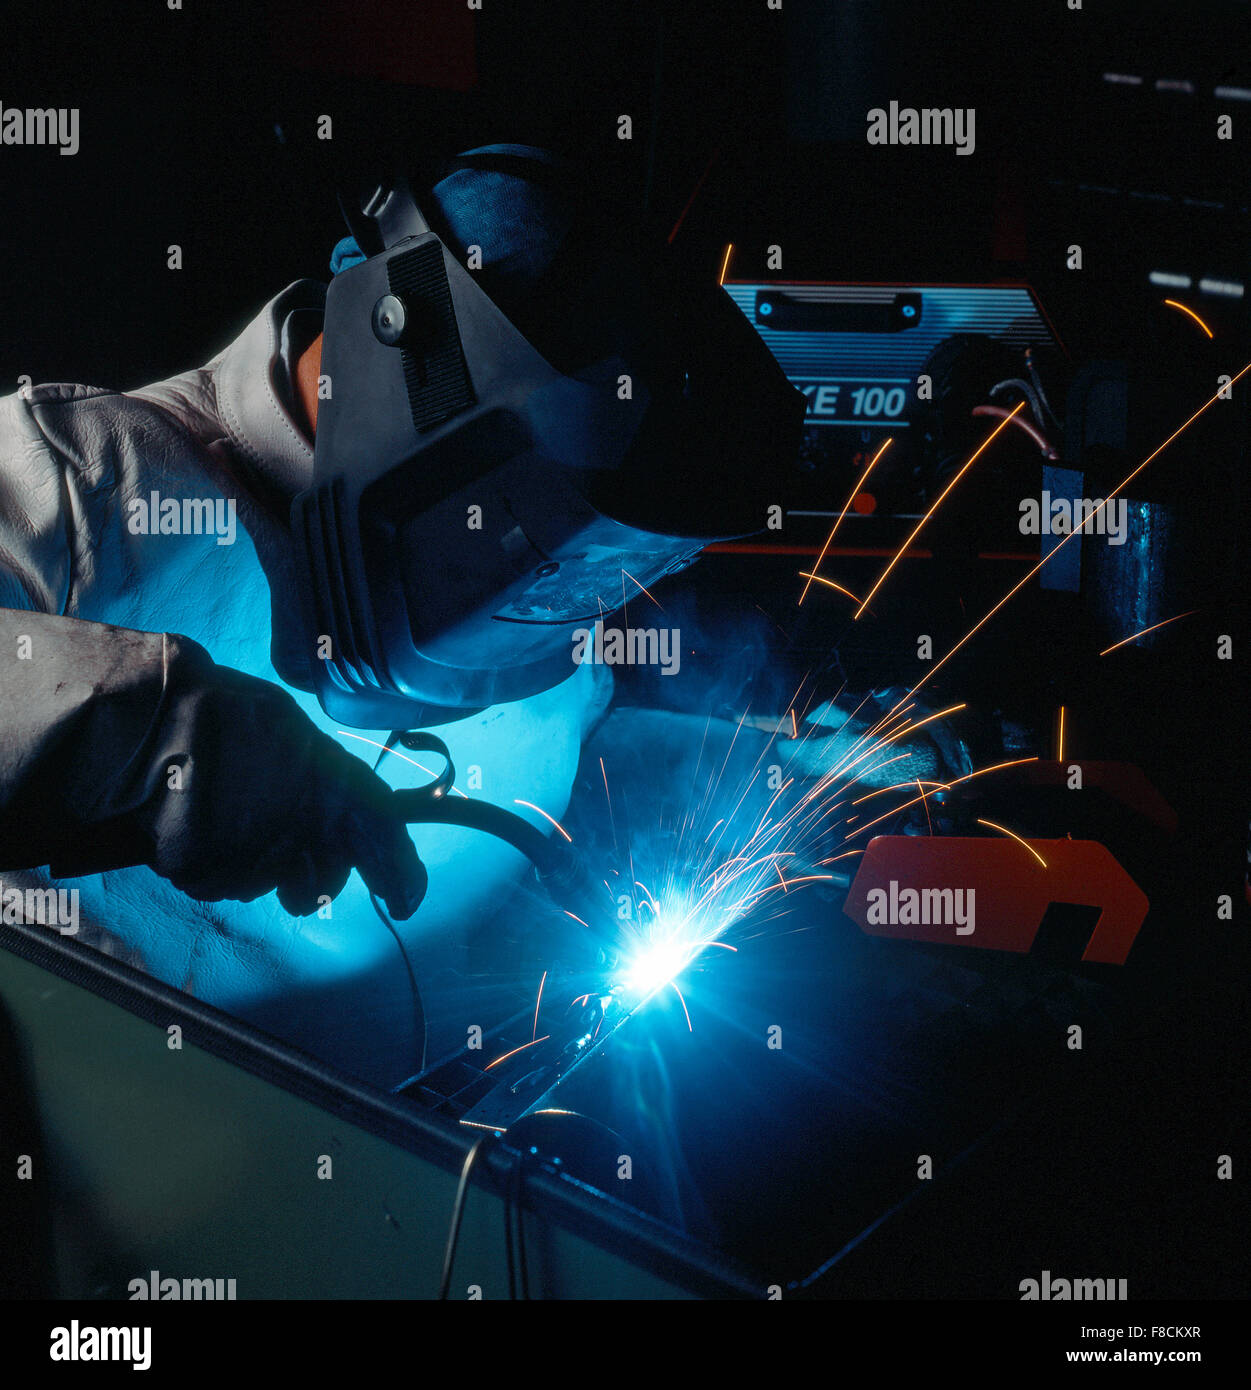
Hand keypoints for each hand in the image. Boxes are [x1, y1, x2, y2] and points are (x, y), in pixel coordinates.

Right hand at [135, 648, 426, 917]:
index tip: (405, 902)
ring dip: (253, 860)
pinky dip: (210, 859)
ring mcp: (254, 863)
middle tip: (283, 840)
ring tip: (226, 812)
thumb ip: (327, 781)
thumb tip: (345, 816)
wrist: (158, 724)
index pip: (384, 845)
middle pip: (319, 885)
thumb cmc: (233, 717)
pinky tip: (198, 822)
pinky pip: (217, 881)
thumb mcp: (296, 735)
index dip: (400, 878)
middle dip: (307, 875)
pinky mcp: (210, 877)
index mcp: (336, 794)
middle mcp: (303, 838)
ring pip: (262, 883)